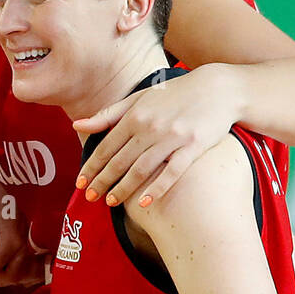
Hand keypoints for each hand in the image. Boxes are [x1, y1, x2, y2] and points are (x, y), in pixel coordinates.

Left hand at [0, 178, 45, 285]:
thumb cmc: (1, 194)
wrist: (25, 180)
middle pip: (13, 275)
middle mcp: (27, 246)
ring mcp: (36, 245)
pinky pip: (35, 266)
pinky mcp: (40, 242)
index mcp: (12, 240)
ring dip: (8, 278)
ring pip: (26, 274)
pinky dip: (24, 274)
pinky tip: (12, 272)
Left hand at [72, 64, 239, 208]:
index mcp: (135, 116)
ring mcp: (172, 137)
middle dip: (102, 181)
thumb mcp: (138, 99)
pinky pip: (172, 172)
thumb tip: (76, 125)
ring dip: (124, 188)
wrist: (218, 89)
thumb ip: (107, 115)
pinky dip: (157, 189)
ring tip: (111, 202)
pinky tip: (144, 203)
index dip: (91, 166)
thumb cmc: (174, 95)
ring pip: (141, 169)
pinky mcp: (194, 147)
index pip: (106, 146)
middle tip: (89, 197)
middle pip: (120, 160)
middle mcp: (150, 127)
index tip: (80, 183)